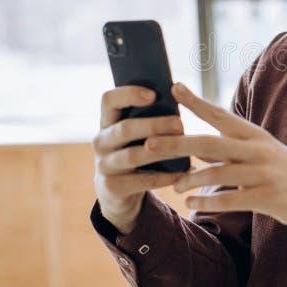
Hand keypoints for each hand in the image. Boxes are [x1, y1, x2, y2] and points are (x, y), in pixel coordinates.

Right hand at [92, 86, 187, 233]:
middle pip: (124, 129)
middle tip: (180, 124)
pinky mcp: (112, 188)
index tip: (153, 94)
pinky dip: (166, 176)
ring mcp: (104, 166)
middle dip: (154, 125)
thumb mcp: (134, 134)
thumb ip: (147, 116)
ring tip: (185, 147)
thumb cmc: (134, 150)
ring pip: (133, 155)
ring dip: (162, 150)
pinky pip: (143, 180)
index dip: (128, 94)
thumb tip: (179, 94)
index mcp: (107, 122)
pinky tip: (185, 172)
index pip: (108, 100)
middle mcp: (101, 142)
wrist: (117, 192)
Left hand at [145, 82, 286, 230]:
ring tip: (174, 185)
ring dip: (189, 180)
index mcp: (255, 134)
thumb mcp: (260, 152)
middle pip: (210, 143)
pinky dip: (206, 202)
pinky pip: (229, 199)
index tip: (173, 88)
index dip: (196, 102)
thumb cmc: (284, 171)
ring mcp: (263, 173)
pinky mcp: (267, 197)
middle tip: (148, 145)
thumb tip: (194, 146)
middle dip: (177, 143)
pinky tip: (192, 204)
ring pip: (217, 173)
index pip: (220, 115)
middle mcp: (258, 149)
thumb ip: (229, 148)